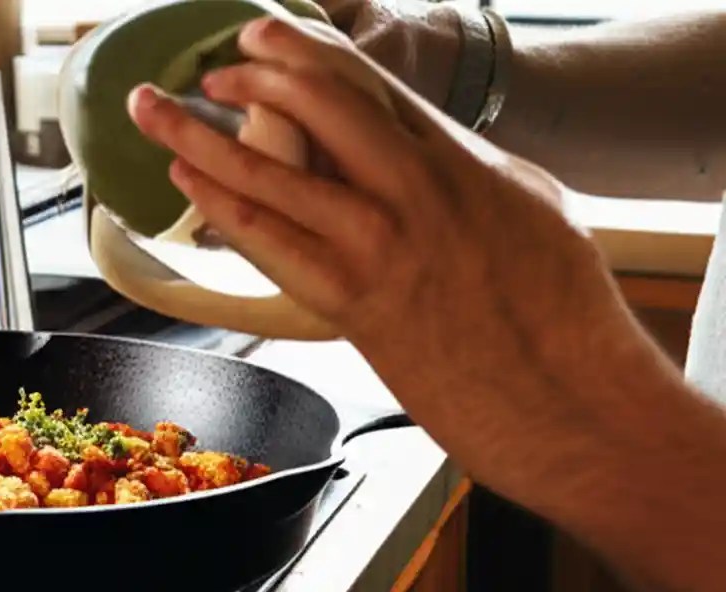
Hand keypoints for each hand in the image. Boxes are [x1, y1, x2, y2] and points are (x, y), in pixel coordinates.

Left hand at [126, 16, 684, 508]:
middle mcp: (417, 188)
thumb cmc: (570, 322)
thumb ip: (474, 177)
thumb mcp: (536, 214)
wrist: (582, 406)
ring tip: (157, 111)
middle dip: (253, 74)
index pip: (368, 84)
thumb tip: (434, 160)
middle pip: (316, 104)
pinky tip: (188, 186)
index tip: (262, 34)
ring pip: (273, 169)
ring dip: (201, 136)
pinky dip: (222, 206)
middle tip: (210, 67)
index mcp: (462, 159)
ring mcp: (382, 243)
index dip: (304, 51)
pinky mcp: (356, 304)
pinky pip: (271, 242)